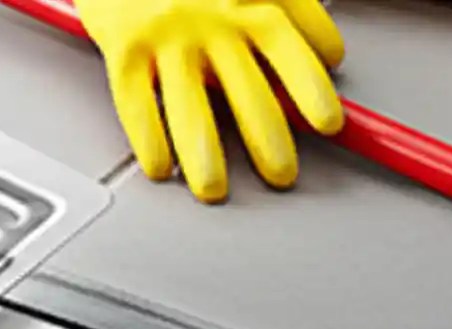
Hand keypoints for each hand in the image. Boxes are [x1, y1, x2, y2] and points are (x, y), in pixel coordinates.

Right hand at [74, 0, 345, 202]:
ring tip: (215, 188)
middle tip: (282, 173)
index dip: (314, 91)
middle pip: (249, 93)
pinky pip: (136, 101)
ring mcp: (168, 34)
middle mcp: (214, 18)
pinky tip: (160, 165)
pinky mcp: (123, 45)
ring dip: (205, 155)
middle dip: (270, 141)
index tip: (327, 121)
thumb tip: (325, 54)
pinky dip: (148, 138)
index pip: (296, 50)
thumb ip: (287, 2)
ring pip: (191, 107)